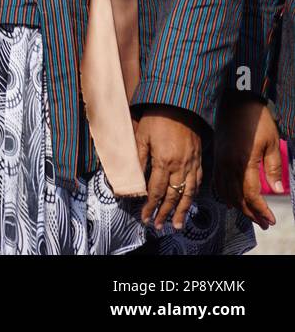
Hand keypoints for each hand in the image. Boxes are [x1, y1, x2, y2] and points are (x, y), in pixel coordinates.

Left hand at [135, 105, 203, 230]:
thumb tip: (132, 178)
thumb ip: (138, 158)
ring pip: (188, 193)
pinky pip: (198, 183)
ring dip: (182, 211)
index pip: (157, 191)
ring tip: (177, 225)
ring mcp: (193, 164)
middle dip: (165, 213)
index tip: (144, 217)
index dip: (150, 206)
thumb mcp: (141, 136)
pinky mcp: (199, 160)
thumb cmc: (157, 118)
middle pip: (173, 196)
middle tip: (158, 226)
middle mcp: (181, 166)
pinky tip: (189, 202)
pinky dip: (193, 195)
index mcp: (164, 161)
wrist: (180, 105)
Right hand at [215, 97, 282, 228]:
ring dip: (238, 206)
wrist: (236, 100)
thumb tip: (277, 190)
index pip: (251, 194)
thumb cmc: (257, 120)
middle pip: (237, 197)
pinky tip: (231, 200)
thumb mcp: (272, 143)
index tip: (270, 219)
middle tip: (263, 223)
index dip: (261, 210)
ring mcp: (220, 160)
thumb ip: (273, 168)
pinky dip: (224, 194)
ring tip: (251, 215)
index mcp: (243, 162)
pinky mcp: (217, 156)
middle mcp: (228, 164)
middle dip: (251, 213)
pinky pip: (218, 182)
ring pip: (226, 192)